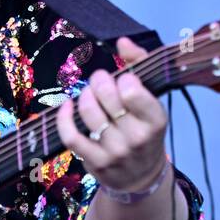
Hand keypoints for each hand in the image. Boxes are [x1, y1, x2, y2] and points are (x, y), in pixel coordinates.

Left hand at [54, 35, 168, 193]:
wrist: (141, 177)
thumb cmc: (144, 129)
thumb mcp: (152, 100)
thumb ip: (140, 65)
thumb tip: (123, 41)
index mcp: (156, 120)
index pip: (132, 91)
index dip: (122, 78)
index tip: (122, 79)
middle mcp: (137, 138)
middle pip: (106, 97)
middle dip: (98, 81)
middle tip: (99, 81)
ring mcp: (115, 152)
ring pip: (88, 113)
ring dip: (83, 96)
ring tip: (88, 94)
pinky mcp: (95, 162)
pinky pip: (70, 135)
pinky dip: (64, 116)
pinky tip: (67, 106)